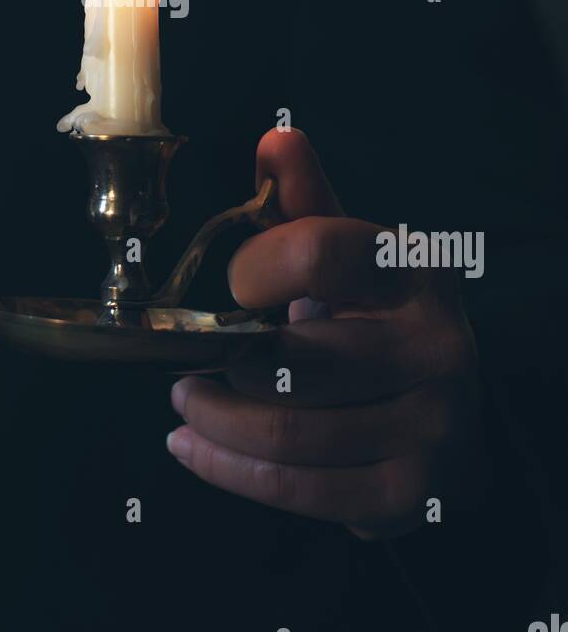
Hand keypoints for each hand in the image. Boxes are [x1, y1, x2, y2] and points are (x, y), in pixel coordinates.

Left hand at [167, 128, 486, 538]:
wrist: (446, 422)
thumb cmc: (378, 327)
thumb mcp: (350, 262)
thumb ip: (307, 205)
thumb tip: (278, 141)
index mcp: (417, 271)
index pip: (320, 251)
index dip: (256, 268)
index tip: (232, 289)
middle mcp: (439, 343)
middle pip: (295, 357)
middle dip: (218, 366)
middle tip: (184, 369)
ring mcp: (434, 423)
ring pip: (289, 428)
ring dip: (214, 420)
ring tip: (186, 405)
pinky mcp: (412, 490)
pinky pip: (298, 487)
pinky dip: (229, 470)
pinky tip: (194, 448)